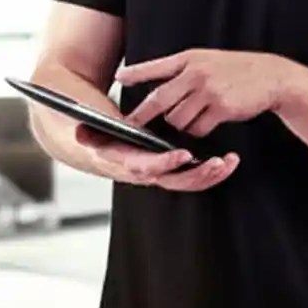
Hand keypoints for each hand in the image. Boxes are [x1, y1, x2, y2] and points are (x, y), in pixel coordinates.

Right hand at [75, 124, 239, 190]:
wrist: (88, 138)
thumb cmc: (89, 127)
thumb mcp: (83, 125)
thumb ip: (84, 129)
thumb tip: (78, 133)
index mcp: (120, 161)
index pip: (143, 167)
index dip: (163, 163)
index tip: (182, 155)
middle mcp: (139, 171)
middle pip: (171, 180)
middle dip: (195, 174)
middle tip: (216, 163)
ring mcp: (154, 172)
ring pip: (184, 181)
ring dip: (208, 175)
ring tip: (228, 162)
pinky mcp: (166, 169)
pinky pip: (190, 175)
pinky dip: (209, 171)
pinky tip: (228, 162)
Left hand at [116, 49, 287, 136]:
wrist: (270, 76)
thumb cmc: (236, 69)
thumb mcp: (207, 60)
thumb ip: (183, 70)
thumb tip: (160, 88)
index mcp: (190, 59)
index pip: (156, 67)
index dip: (136, 73)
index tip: (118, 78)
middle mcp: (196, 73)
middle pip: (159, 99)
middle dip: (143, 115)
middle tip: (132, 124)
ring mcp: (208, 90)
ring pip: (177, 118)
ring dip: (179, 124)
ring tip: (191, 118)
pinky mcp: (221, 108)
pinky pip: (197, 128)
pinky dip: (197, 130)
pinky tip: (207, 123)